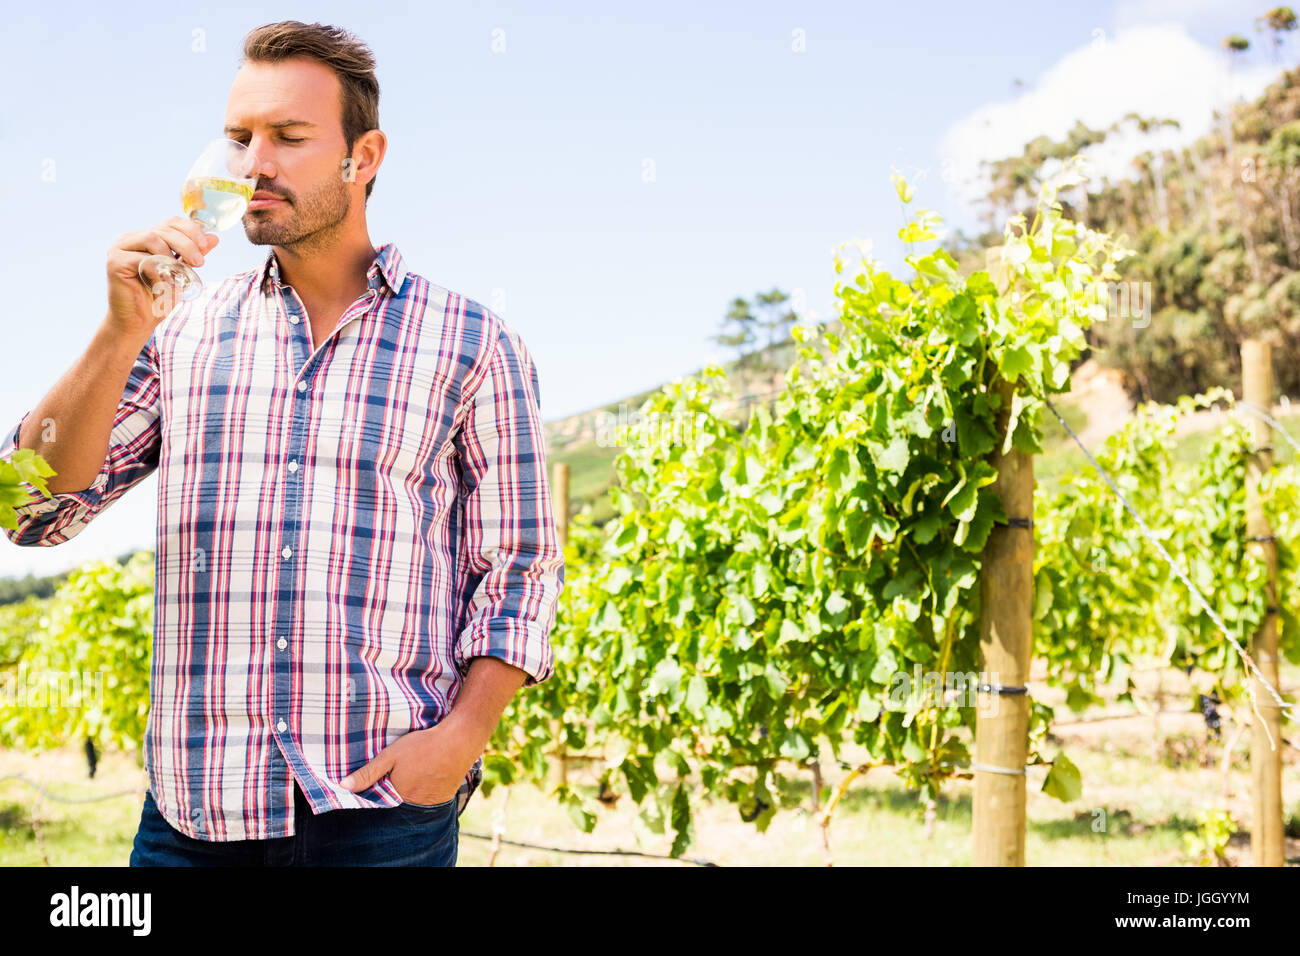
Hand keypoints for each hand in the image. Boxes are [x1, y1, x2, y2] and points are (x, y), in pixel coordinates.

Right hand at [105, 216, 218, 344]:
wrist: (139, 321)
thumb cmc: (160, 297)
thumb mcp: (182, 273)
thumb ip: (194, 255)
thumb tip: (214, 238)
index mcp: (148, 238)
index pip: (171, 223)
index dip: (190, 229)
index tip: (204, 245)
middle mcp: (132, 239)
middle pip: (164, 231)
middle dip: (186, 245)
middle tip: (199, 263)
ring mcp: (120, 248)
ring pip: (152, 239)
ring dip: (171, 258)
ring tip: (179, 277)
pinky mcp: (115, 262)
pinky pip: (142, 259)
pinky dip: (158, 273)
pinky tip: (162, 286)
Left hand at [339, 719, 483, 805]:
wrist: (459, 741)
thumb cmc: (423, 745)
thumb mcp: (391, 755)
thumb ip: (368, 773)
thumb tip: (343, 787)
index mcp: (396, 796)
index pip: (378, 804)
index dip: (373, 796)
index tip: (371, 787)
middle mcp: (412, 805)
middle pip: (395, 806)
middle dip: (391, 796)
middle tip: (395, 778)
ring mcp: (429, 805)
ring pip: (411, 805)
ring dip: (407, 796)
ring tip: (411, 777)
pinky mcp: (443, 800)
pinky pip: (427, 803)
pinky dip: (423, 794)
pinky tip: (424, 780)